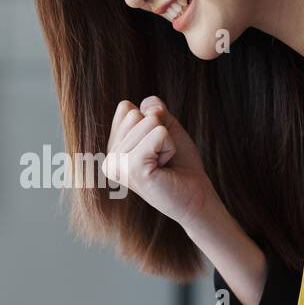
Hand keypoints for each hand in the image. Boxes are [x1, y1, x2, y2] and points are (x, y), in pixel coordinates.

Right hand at [102, 96, 216, 229]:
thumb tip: (149, 109)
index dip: (151, 122)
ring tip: (162, 164)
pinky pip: (159, 133)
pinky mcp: (132, 168)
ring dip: (166, 141)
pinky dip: (170, 146)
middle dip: (159, 131)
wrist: (194, 196)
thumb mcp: (166, 128)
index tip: (156, 147)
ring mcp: (117, 164)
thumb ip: (153, 109)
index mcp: (112, 148)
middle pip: (135, 113)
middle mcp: (109, 158)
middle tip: (161, 158)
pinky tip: (164, 168)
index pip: (126, 108)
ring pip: (149, 121)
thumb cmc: (180, 164)